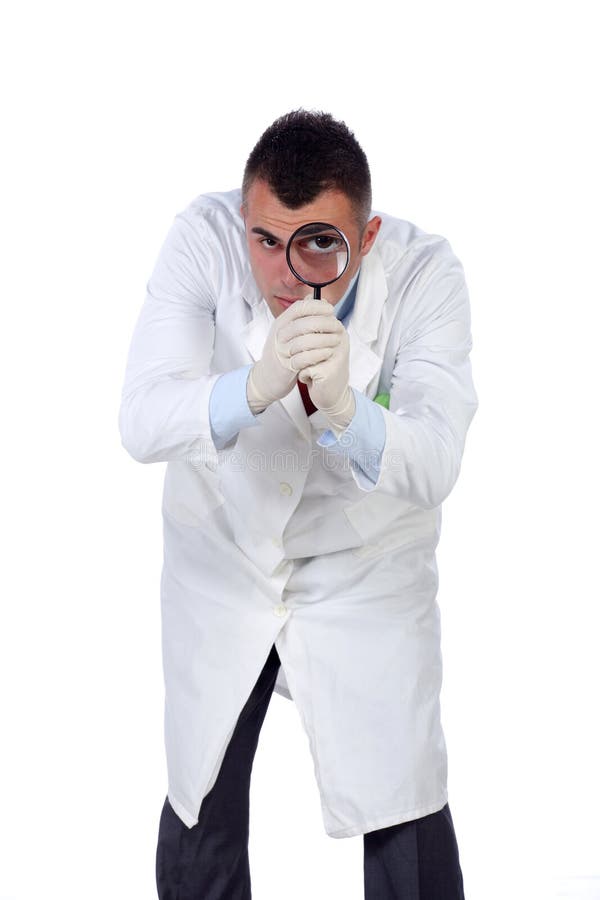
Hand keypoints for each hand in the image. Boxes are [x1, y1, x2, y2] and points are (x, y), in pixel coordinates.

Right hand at [246, 298, 337, 413]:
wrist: (266, 377)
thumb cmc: (283, 352)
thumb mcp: (289, 331)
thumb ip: (303, 316)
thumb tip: (319, 299)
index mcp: (281, 322)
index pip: (299, 308)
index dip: (317, 306)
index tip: (331, 310)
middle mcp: (280, 334)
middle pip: (304, 323)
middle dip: (325, 323)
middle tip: (338, 326)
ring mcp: (282, 351)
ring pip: (305, 341)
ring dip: (324, 339)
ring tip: (337, 339)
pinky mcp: (286, 366)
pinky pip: (304, 358)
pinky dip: (318, 354)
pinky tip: (329, 353)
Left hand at [290, 314, 355, 434]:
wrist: (332, 395)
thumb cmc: (323, 367)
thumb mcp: (319, 341)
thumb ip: (314, 320)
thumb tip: (308, 296)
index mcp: (337, 330)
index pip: (314, 317)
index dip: (299, 329)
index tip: (294, 341)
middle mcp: (340, 340)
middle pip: (307, 333)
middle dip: (296, 347)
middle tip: (297, 357)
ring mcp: (336, 355)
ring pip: (303, 352)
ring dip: (299, 362)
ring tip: (306, 368)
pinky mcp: (330, 371)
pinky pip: (305, 368)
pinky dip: (303, 375)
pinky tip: (311, 379)